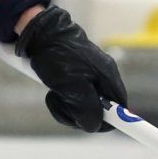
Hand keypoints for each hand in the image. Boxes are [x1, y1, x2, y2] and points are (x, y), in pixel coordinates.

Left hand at [16, 5, 126, 131]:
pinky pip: (71, 97)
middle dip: (78, 113)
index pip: (120, 109)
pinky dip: (60, 98)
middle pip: (98, 111)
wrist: (37, 32)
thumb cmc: (55, 55)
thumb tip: (93, 125)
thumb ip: (86, 107)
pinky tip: (51, 90)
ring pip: (82, 106)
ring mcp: (87, 77)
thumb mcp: (71, 85)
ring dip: (65, 106)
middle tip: (61, 103)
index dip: (108, 121)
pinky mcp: (73, 76)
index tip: (88, 123)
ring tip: (53, 94)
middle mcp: (101, 78)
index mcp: (107, 77)